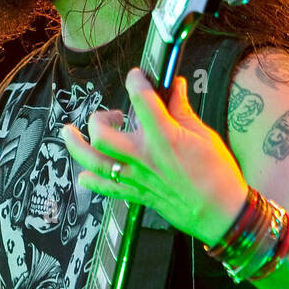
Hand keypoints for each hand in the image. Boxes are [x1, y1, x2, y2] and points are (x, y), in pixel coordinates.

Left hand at [60, 68, 249, 246]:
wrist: (220, 212)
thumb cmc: (217, 174)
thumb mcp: (203, 135)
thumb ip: (182, 110)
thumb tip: (175, 86)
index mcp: (163, 137)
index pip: (141, 99)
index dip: (136, 81)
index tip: (136, 76)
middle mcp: (143, 156)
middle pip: (101, 134)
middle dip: (98, 119)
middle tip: (110, 115)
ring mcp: (136, 177)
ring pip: (93, 161)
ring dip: (75, 145)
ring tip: (69, 133)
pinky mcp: (135, 194)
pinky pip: (104, 188)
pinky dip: (90, 180)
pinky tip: (83, 173)